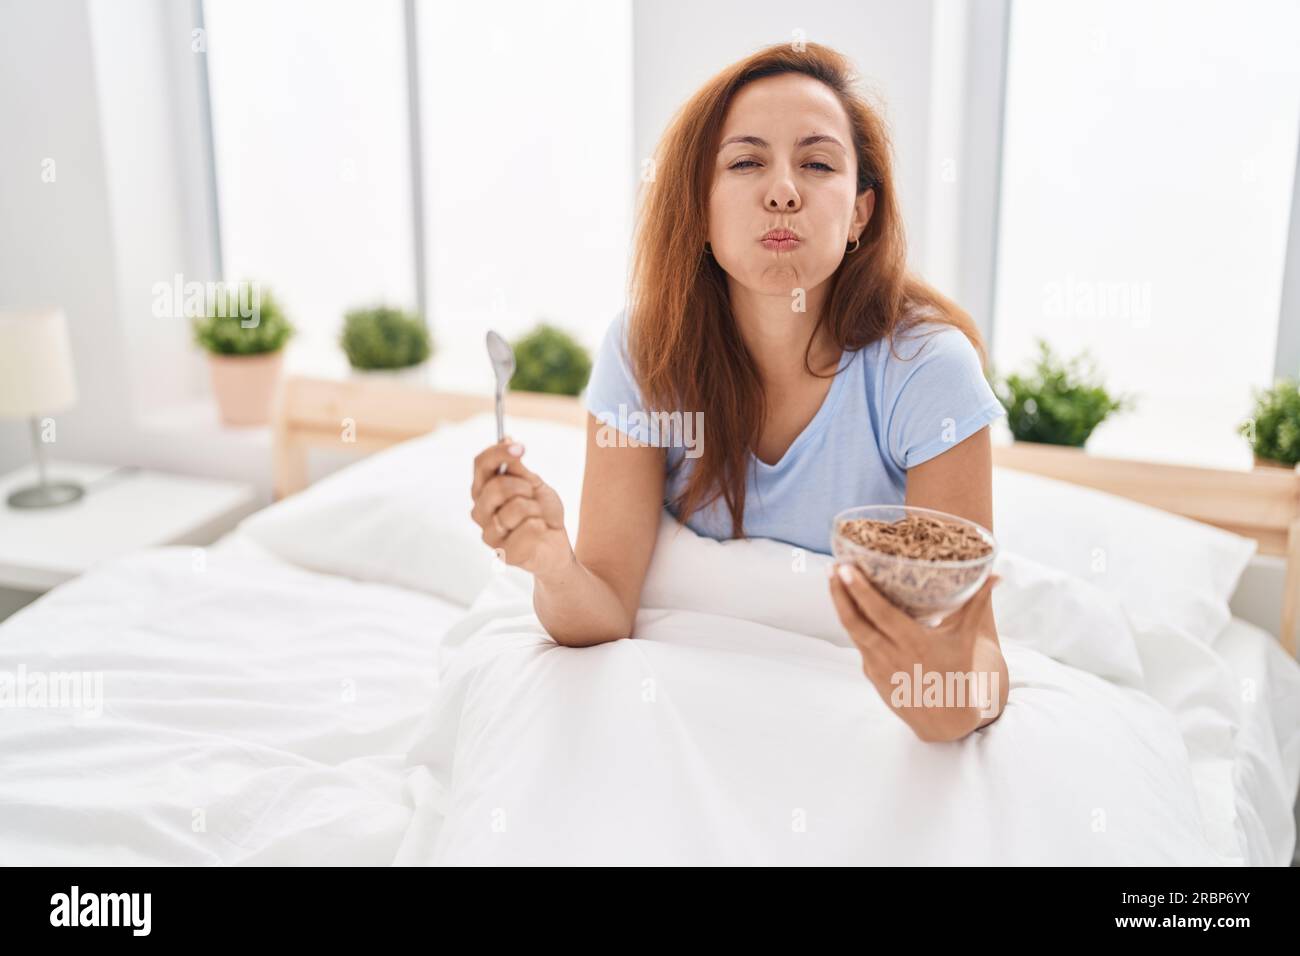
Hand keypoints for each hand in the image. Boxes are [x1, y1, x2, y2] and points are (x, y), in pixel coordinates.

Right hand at [470, 436, 572, 579]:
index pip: (481, 464)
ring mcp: (489, 533)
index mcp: (483, 491)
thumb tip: (507, 440)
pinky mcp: (504, 553)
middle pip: (497, 486)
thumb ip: (518, 468)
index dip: (499, 453)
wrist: (555, 543)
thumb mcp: (534, 484)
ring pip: (516, 507)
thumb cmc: (541, 512)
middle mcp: (480, 511)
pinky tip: (540, 532)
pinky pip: (529, 528)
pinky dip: (542, 527)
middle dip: (524, 486)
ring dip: (536, 509)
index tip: (520, 447)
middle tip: (533, 494)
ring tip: (538, 517)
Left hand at [828, 563, 1001, 742]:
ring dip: (841, 605)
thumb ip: (976, 605)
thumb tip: (995, 575)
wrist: (945, 721)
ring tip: (834, 579)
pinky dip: (853, 623)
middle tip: (832, 566)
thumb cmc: (957, 674)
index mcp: (914, 643)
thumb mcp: (965, 639)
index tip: (844, 569)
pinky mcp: (871, 674)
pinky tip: (849, 604)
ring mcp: (877, 666)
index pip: (880, 614)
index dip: (860, 591)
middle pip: (856, 621)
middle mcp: (891, 655)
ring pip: (853, 632)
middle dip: (840, 593)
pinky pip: (859, 644)